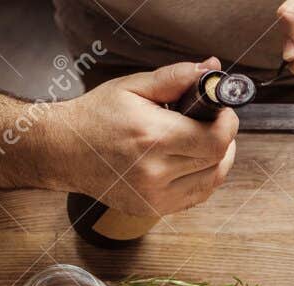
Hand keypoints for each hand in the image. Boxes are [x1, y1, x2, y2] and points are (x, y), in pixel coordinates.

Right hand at [47, 60, 238, 215]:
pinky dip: (204, 177)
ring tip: (204, 140)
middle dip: (224, 137)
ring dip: (218, 159)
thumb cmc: (97, 116)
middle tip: (214, 122)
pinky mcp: (154, 209)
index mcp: (152, 137)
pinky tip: (194, 160)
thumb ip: (174, 78)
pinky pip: (197, 196)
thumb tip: (211, 69)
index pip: (215, 140)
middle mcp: (155, 172)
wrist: (65, 151)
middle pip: (217, 160)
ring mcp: (155, 196)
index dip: (228, 124)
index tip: (223, 111)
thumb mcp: (132, 87)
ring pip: (212, 180)